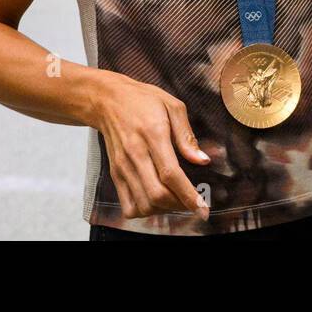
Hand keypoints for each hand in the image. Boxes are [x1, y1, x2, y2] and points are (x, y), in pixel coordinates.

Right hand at [93, 72, 211, 220]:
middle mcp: (135, 154)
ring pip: (143, 204)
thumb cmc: (143, 101)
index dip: (187, 194)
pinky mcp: (115, 174)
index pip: (170, 173)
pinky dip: (146, 211)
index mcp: (152, 134)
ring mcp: (122, 167)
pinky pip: (128, 205)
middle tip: (193, 203)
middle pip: (156, 194)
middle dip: (179, 205)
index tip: (202, 206)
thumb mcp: (173, 106)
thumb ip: (187, 136)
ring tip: (178, 201)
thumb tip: (203, 160)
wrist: (108, 101)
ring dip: (164, 210)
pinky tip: (158, 201)